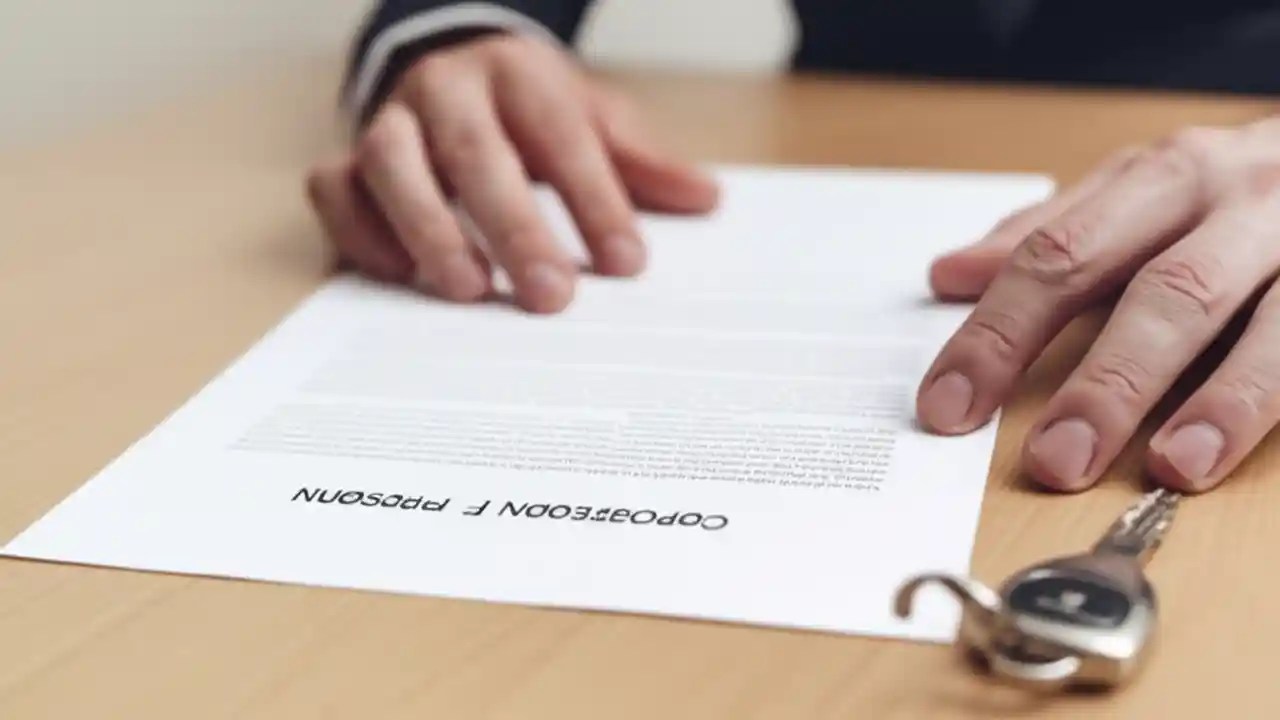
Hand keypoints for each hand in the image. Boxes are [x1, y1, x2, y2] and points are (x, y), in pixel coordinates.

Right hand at [306, 33, 718, 312]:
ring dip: (429, 229)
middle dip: (514, 227)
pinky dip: (363, 235)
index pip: (560, 134)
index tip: (626, 262)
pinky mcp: (345, 160)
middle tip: (552, 298)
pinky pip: (335, 191)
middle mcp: (446, 88)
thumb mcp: (591, 120)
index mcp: (518, 72)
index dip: (594, 199)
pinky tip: (404, 279)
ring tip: (469, 291)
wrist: (450, 71)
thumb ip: (639, 162)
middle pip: (474, 152)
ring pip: (390, 165)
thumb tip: (705, 198)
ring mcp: (388, 121)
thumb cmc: (530, 111)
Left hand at [918, 118, 1279, 492]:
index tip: (946, 406)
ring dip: (1218, 399)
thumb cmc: (1240, 188)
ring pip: (1263, 322)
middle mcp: (1236, 200)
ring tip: (1170, 465)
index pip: (1058, 258)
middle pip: (1162, 291)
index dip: (999, 334)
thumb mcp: (1146, 191)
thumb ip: (1056, 238)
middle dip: (1104, 380)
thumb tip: (950, 275)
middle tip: (1054, 459)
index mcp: (1162, 179)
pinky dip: (1273, 398)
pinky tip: (1242, 446)